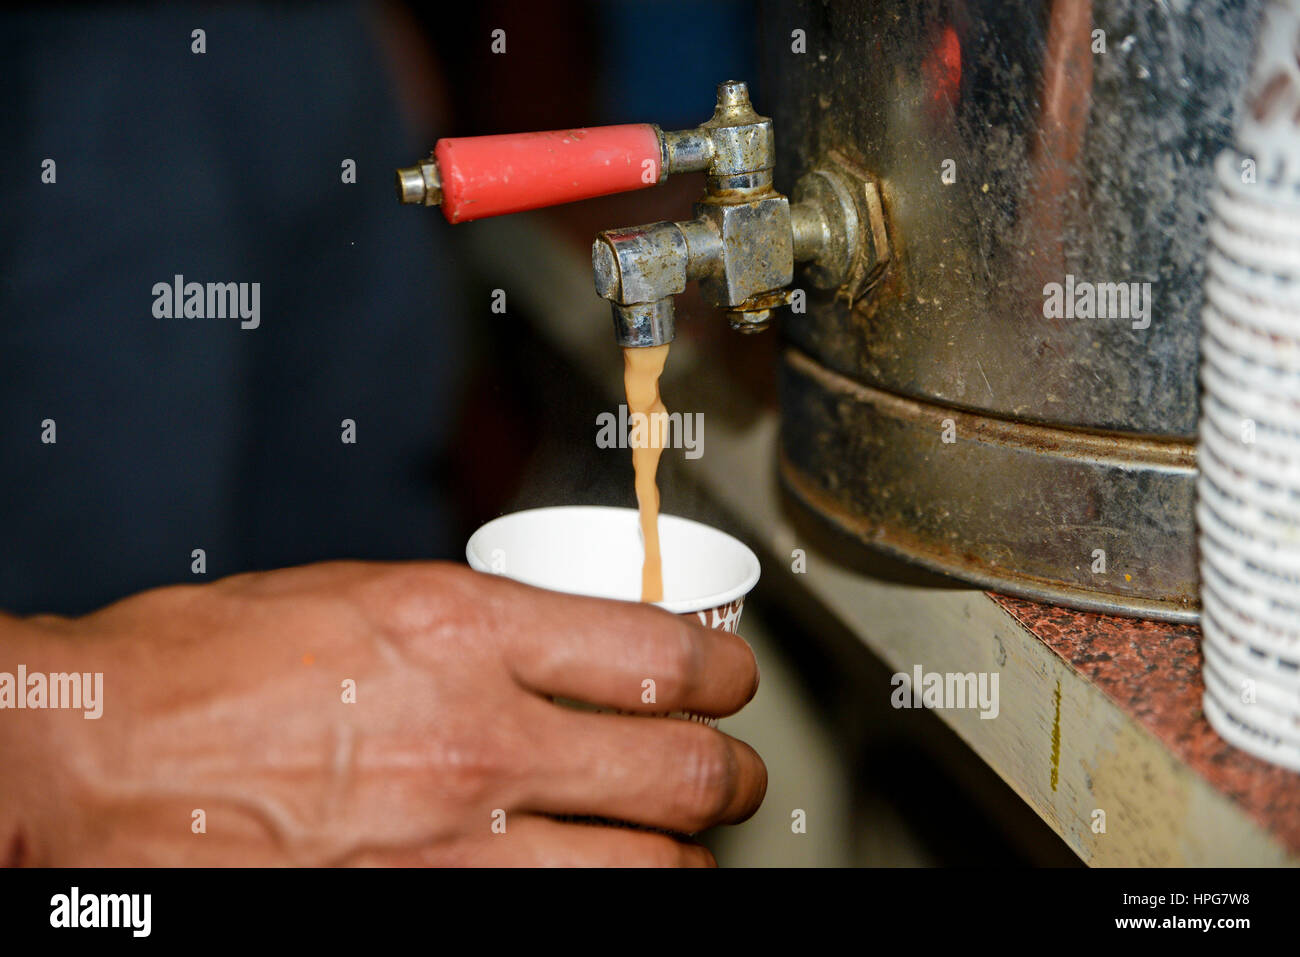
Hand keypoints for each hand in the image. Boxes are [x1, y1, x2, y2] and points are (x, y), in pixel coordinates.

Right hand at [2, 562, 763, 865]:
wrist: (95, 762)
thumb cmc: (202, 667)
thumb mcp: (361, 596)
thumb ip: (476, 625)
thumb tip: (556, 645)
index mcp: (465, 630)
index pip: (658, 652)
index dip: (723, 669)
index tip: (729, 676)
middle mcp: (480, 737)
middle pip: (683, 768)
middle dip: (732, 771)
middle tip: (732, 768)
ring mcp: (458, 842)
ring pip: (647, 866)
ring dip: (681, 853)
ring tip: (680, 840)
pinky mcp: (428, 908)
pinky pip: (566, 914)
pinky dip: (601, 896)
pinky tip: (597, 879)